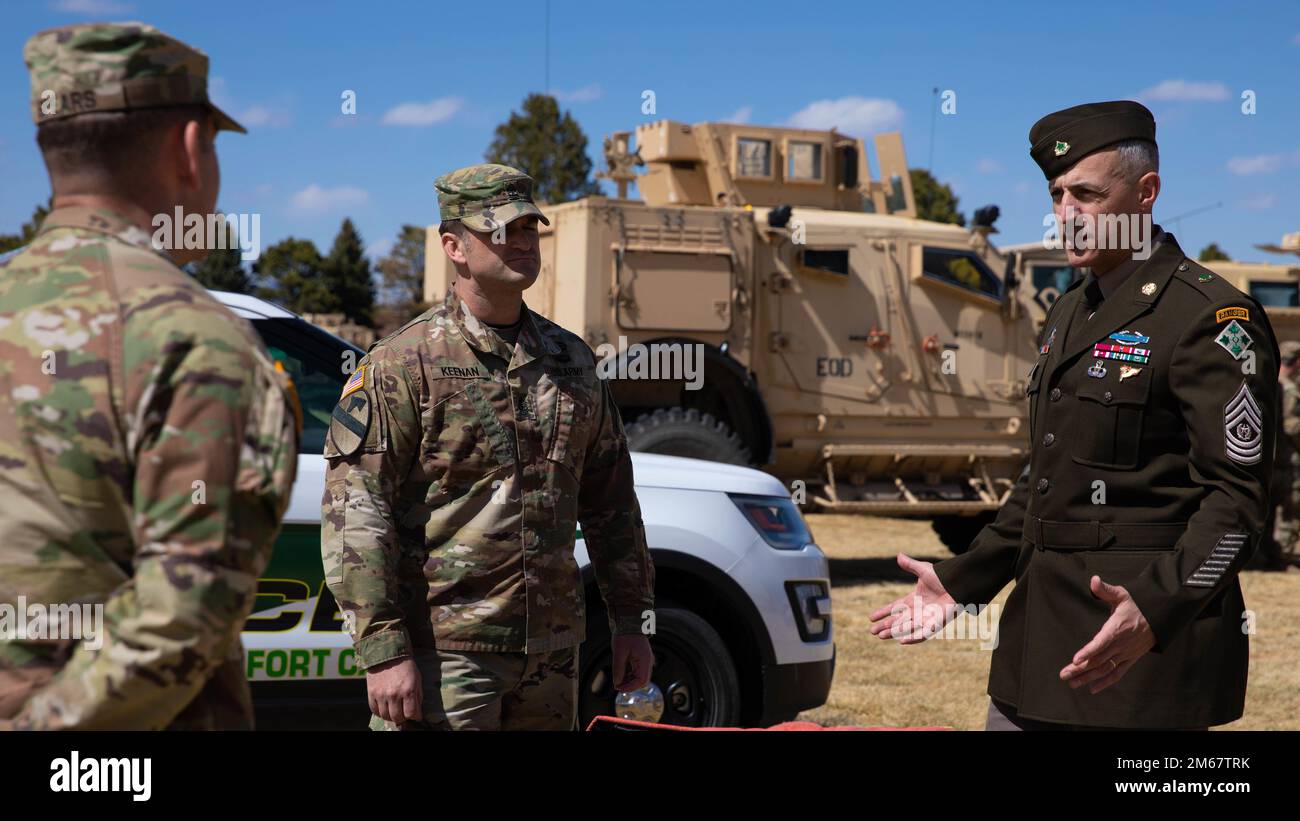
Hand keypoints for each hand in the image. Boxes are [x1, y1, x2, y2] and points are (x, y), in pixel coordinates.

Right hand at [365, 656, 421, 723]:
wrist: (387, 653)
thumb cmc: (405, 666)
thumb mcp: (417, 679)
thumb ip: (417, 696)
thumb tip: (417, 712)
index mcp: (408, 690)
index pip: (411, 714)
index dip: (415, 716)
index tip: (416, 715)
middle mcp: (394, 694)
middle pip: (397, 718)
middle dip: (403, 718)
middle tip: (404, 714)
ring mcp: (381, 695)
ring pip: (385, 716)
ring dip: (391, 716)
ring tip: (395, 711)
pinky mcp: (371, 693)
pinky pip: (374, 710)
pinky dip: (380, 712)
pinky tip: (385, 708)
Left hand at [611, 634, 653, 691]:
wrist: (628, 622)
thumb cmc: (624, 635)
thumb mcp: (619, 652)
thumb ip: (618, 669)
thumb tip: (616, 683)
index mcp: (644, 660)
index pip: (641, 680)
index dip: (630, 687)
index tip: (619, 688)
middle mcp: (647, 662)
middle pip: (643, 681)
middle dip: (631, 686)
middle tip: (618, 686)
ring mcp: (645, 660)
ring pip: (640, 677)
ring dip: (630, 681)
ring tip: (618, 680)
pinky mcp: (641, 659)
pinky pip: (638, 671)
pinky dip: (630, 676)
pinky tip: (621, 675)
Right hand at [869, 553, 958, 643]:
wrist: (958, 584)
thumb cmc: (943, 577)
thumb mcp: (923, 570)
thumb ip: (910, 565)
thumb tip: (898, 555)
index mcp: (914, 599)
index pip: (894, 608)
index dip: (883, 612)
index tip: (870, 618)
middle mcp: (918, 610)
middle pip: (897, 621)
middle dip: (885, 626)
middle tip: (872, 632)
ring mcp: (926, 618)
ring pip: (906, 628)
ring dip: (893, 632)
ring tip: (880, 636)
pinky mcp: (935, 624)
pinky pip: (923, 633)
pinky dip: (913, 638)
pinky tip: (902, 642)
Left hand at [1059, 576, 1155, 693]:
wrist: (1160, 618)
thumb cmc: (1137, 605)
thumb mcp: (1123, 594)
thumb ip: (1106, 590)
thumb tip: (1094, 580)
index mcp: (1117, 628)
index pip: (1102, 642)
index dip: (1089, 651)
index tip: (1076, 659)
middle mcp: (1121, 644)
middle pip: (1099, 659)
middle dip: (1081, 669)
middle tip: (1064, 675)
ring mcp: (1126, 654)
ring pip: (1106, 669)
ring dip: (1088, 677)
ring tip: (1072, 683)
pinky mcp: (1130, 659)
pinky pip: (1117, 673)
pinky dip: (1105, 682)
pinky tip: (1092, 688)